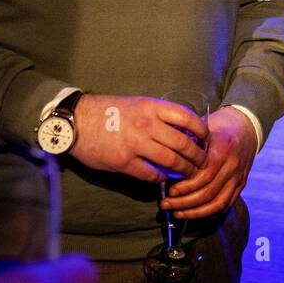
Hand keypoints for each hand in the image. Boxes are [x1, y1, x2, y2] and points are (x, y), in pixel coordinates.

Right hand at [68, 93, 207, 183]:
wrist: (77, 120)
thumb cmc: (109, 111)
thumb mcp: (138, 104)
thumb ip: (159, 115)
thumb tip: (183, 130)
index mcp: (152, 107)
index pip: (188, 118)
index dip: (202, 131)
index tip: (206, 139)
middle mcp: (147, 125)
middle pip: (184, 144)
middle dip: (198, 156)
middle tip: (203, 163)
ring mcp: (136, 144)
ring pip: (171, 161)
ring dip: (184, 170)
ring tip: (188, 174)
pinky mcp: (124, 162)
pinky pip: (151, 174)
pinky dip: (161, 178)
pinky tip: (163, 178)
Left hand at [161, 106, 257, 218]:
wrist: (246, 128)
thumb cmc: (219, 127)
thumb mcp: (204, 127)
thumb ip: (188, 141)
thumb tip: (165, 157)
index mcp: (223, 149)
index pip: (205, 176)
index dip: (186, 187)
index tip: (169, 191)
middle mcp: (233, 166)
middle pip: (208, 192)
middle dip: (184, 202)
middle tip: (166, 204)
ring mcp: (238, 177)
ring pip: (217, 203)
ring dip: (194, 212)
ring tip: (176, 212)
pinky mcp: (241, 185)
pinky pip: (225, 204)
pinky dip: (208, 212)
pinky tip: (192, 213)